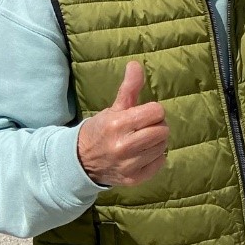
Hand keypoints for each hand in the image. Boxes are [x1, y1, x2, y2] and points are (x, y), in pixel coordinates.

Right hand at [75, 61, 169, 186]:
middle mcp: (123, 147)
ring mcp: (128, 165)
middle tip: (144, 127)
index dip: (152, 111)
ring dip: (156, 142)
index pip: (156, 112)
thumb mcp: (114, 108)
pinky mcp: (133, 179)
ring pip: (163, 147)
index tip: (143, 114)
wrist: (81, 161)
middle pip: (162, 131)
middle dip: (156, 126)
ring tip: (142, 140)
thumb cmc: (102, 130)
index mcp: (117, 125)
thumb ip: (129, 87)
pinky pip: (160, 163)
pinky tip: (142, 154)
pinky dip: (155, 158)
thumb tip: (136, 64)